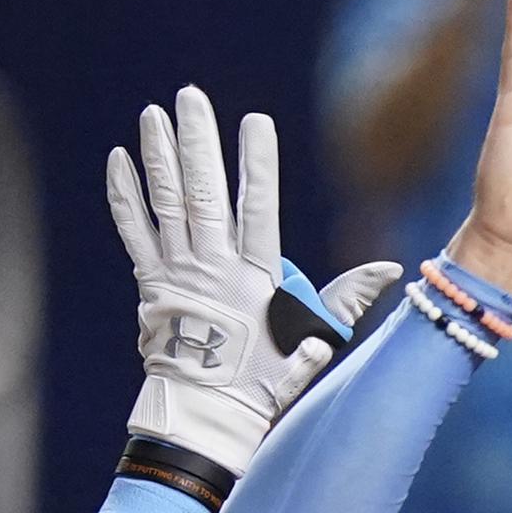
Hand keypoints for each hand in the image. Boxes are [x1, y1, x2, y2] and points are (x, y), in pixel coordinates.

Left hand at [108, 89, 400, 475]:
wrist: (206, 416)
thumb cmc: (266, 381)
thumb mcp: (314, 340)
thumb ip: (348, 298)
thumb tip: (392, 269)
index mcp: (255, 276)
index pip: (257, 207)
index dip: (256, 163)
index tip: (255, 122)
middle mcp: (212, 266)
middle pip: (203, 192)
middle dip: (197, 140)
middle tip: (190, 96)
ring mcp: (176, 273)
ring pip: (166, 203)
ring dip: (159, 155)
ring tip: (154, 113)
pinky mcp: (149, 284)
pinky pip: (134, 231)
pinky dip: (125, 195)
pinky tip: (119, 160)